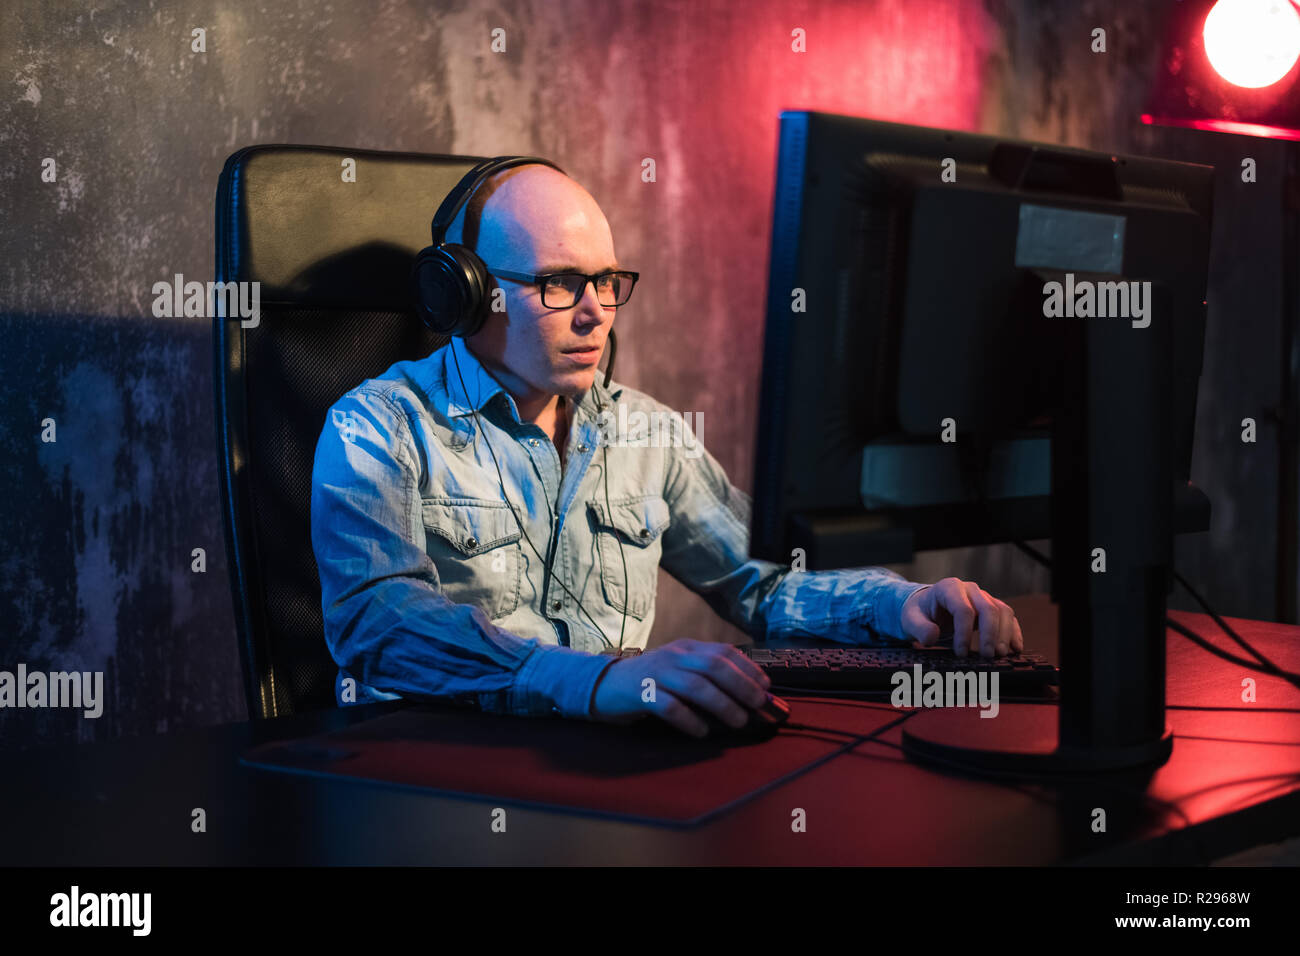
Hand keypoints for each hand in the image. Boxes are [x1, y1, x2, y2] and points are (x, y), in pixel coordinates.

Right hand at [591, 639, 771, 736]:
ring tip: (739, 721)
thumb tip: (747, 694)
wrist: (605, 684)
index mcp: (687, 648)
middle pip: (714, 666)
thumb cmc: (651, 680)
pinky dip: (689, 720)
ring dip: (722, 704)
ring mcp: (657, 674)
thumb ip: (707, 675)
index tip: (766, 687)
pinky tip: (702, 732)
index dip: (748, 668)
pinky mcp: (641, 694)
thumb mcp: (680, 668)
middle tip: (759, 705)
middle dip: (741, 685)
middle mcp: (674, 657)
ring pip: (695, 685)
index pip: (724, 652)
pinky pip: (670, 707)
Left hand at [900, 578, 1023, 657]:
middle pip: (988, 608)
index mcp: (948, 588)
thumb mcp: (911, 620)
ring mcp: (983, 597)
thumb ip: (919, 628)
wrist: (927, 607)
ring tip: (1001, 655)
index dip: (964, 633)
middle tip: (987, 656)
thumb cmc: (919, 613)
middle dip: (990, 634)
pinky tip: (1015, 648)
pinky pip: (1008, 616)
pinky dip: (1014, 631)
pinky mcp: (992, 607)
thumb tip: (932, 637)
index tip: (960, 653)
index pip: (963, 609)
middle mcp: (969, 589)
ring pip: (1002, 611)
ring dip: (1005, 634)